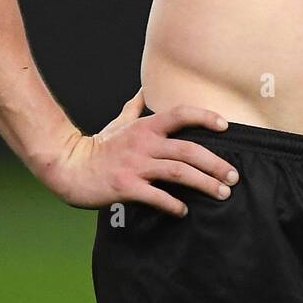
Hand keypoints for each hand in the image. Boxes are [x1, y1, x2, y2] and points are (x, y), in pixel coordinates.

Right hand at [48, 87, 238, 215]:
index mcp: (145, 127)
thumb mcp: (117, 123)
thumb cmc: (97, 146)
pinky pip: (156, 196)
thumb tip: (144, 91)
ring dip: (204, 183)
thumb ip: (134, 108)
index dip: (205, 117)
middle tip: (234, 176)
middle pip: (188, 150)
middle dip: (215, 163)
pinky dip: (173, 204)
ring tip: (222, 193)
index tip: (225, 126)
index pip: (180, 114)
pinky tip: (184, 211)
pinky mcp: (126, 187)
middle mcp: (144, 143)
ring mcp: (135, 165)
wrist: (69, 168)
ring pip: (178, 172)